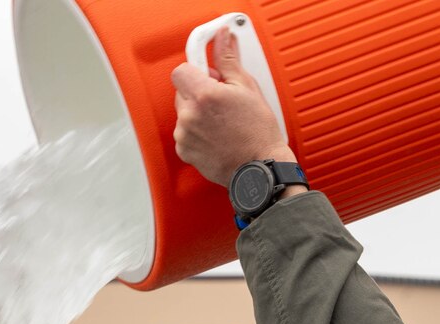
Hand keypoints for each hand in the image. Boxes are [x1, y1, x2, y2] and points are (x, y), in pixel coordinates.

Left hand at [172, 28, 296, 188]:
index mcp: (204, 95)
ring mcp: (184, 135)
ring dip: (198, 113)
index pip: (180, 70)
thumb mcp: (247, 87)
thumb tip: (222, 39)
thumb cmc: (257, 132)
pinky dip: (196, 132)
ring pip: (184, 113)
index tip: (207, 74)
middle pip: (182, 91)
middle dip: (199, 92)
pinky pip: (185, 133)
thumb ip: (228, 59)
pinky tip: (216, 135)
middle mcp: (189, 115)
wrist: (258, 168)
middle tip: (222, 100)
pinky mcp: (184, 151)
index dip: (195, 70)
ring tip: (222, 121)